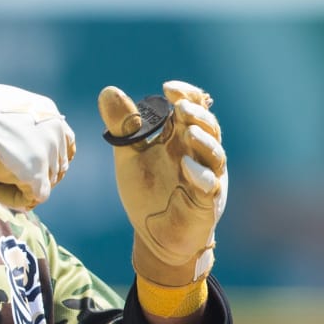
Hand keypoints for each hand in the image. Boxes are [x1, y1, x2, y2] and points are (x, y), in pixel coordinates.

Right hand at [0, 74, 75, 208]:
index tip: (31, 165)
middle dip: (33, 174)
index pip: (64, 143)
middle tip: (3, 172)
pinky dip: (14, 198)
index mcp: (49, 111)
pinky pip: (34, 198)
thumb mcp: (3, 105)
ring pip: (45, 183)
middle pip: (56, 166)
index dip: (49, 159)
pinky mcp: (36, 173)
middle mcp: (55, 130)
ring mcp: (47, 152)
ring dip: (20, 184)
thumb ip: (18, 120)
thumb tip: (15, 138)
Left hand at [98, 81, 227, 286]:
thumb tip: (107, 91)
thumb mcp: (129, 155)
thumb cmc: (147, 191)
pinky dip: (201, 175)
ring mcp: (206, 177)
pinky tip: (186, 167)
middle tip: (180, 107)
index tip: (167, 89)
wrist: (153, 235)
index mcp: (181, 137)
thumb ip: (122, 126)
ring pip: (215, 153)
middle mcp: (199, 153)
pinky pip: (210, 186)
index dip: (186, 95)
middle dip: (197, 114)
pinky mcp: (207, 202)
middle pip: (208, 126)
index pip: (192, 108)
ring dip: (204, 140)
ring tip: (188, 131)